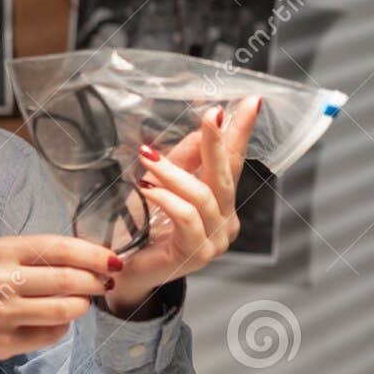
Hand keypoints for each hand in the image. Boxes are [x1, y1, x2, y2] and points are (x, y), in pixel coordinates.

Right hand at [0, 234, 120, 360]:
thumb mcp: (8, 252)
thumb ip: (47, 254)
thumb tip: (99, 258)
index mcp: (3, 251)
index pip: (59, 250)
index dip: (93, 255)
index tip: (114, 260)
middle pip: (66, 281)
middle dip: (95, 282)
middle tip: (105, 283)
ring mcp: (0, 315)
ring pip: (63, 312)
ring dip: (82, 305)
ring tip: (82, 301)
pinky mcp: (2, 343)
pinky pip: (51, 335)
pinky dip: (63, 327)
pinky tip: (56, 320)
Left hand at [104, 95, 261, 314]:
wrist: (122, 272)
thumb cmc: (141, 229)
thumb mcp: (162, 184)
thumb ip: (183, 159)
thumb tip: (202, 127)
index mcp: (222, 204)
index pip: (234, 162)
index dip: (241, 132)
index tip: (251, 101)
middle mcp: (225, 222)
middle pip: (225, 175)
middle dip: (217, 141)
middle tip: (210, 114)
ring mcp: (215, 241)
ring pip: (203, 195)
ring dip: (174, 172)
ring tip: (147, 156)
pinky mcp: (197, 255)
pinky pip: (186, 217)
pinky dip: (167, 199)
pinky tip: (148, 189)